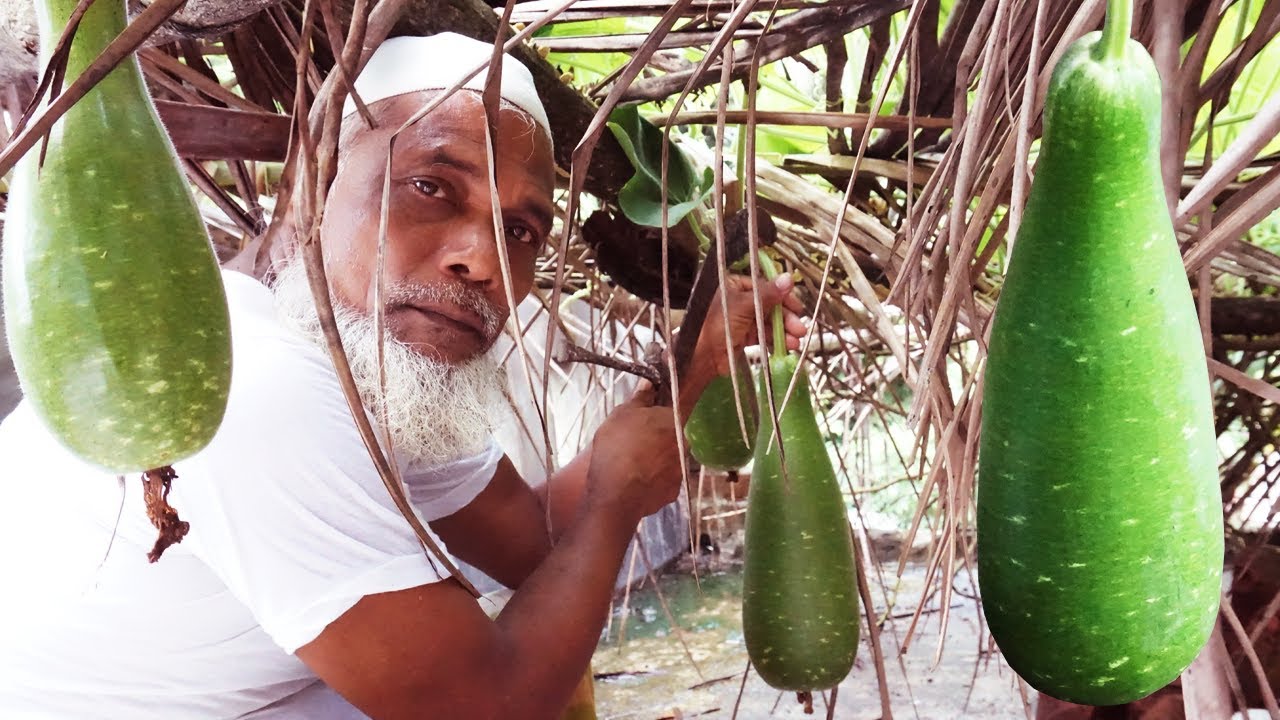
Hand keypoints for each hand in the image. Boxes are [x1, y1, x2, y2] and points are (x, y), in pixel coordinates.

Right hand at [584, 383, 682, 523]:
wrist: (616, 494)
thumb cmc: (617, 448)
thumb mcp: (621, 414)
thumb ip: (640, 398)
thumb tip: (649, 383)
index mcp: (673, 421)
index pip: (674, 411)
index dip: (658, 414)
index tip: (644, 419)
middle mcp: (684, 445)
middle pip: (671, 435)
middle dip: (656, 437)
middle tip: (633, 441)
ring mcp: (681, 470)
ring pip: (668, 459)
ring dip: (654, 459)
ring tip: (630, 464)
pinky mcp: (673, 492)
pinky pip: (663, 480)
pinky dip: (652, 480)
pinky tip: (635, 480)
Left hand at [696, 273, 807, 375]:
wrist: (703, 357)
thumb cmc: (717, 325)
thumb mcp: (744, 306)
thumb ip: (768, 294)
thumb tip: (788, 278)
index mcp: (734, 285)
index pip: (765, 287)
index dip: (783, 297)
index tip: (798, 307)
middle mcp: (739, 300)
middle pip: (770, 305)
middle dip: (786, 318)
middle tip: (800, 328)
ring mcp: (742, 318)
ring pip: (769, 321)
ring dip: (784, 331)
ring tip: (796, 341)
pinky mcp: (744, 336)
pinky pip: (764, 335)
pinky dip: (776, 340)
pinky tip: (787, 346)